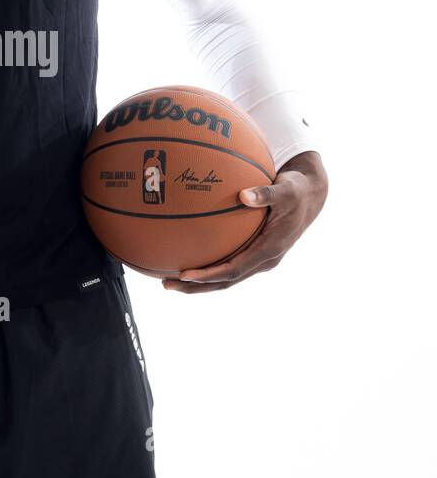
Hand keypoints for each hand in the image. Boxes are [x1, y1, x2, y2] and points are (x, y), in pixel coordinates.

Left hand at [161, 150, 327, 292]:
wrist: (311, 196)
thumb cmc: (296, 190)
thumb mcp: (286, 190)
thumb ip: (266, 193)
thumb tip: (243, 195)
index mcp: (269, 250)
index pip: (233, 270)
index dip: (209, 275)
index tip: (184, 275)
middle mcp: (263, 260)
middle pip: (225, 281)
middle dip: (196, 287)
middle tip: (166, 285)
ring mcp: (259, 258)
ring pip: (226, 276)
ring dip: (199, 281)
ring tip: (167, 278)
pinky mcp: (255, 251)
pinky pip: (228, 262)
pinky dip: (208, 264)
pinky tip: (186, 253)